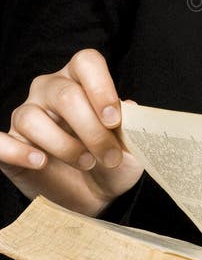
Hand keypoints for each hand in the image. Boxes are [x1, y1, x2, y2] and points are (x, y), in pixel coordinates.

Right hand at [0, 48, 142, 215]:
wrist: (94, 196)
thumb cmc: (111, 160)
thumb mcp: (129, 144)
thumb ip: (130, 125)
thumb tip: (129, 108)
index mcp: (81, 79)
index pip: (86, 62)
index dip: (101, 87)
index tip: (114, 120)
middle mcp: (51, 89)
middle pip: (66, 96)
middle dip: (92, 130)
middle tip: (109, 156)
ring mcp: (27, 114)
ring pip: (34, 118)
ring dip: (64, 145)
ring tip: (86, 162)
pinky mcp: (10, 142)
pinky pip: (1, 140)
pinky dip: (18, 151)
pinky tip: (41, 162)